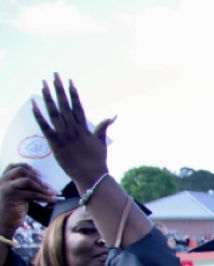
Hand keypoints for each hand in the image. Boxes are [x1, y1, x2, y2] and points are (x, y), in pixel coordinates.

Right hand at [0, 163, 56, 236]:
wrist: (3, 223)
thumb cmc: (12, 210)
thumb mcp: (18, 195)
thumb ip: (25, 187)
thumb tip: (45, 184)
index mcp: (4, 179)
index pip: (14, 166)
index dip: (29, 168)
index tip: (40, 175)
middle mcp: (3, 181)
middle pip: (22, 170)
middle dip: (37, 177)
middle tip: (48, 186)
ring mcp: (7, 188)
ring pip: (28, 181)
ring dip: (43, 187)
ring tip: (53, 193)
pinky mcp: (12, 196)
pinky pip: (33, 194)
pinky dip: (45, 197)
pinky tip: (53, 199)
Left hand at [30, 74, 112, 188]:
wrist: (92, 176)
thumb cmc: (97, 161)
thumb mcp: (101, 142)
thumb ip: (103, 127)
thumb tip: (114, 115)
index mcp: (84, 128)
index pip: (77, 106)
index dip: (73, 93)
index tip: (69, 81)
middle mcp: (74, 129)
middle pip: (65, 105)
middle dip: (59, 89)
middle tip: (54, 75)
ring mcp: (64, 136)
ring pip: (54, 112)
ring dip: (48, 97)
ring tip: (43, 84)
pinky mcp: (55, 143)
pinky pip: (45, 127)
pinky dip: (39, 116)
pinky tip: (33, 105)